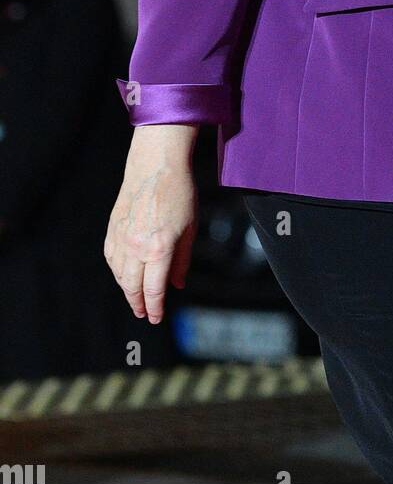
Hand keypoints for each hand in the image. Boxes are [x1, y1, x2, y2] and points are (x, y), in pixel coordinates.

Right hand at [104, 125, 198, 323]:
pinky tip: (122, 274)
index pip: (154, 290)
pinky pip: (111, 258)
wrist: (156, 166)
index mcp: (159, 249)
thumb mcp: (190, 229)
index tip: (155, 318)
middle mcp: (137, 247)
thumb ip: (182, 260)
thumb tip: (178, 284)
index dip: (155, 308)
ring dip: (126, 289)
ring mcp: (122, 238)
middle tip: (143, 313)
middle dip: (138, 303)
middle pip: (132, 286)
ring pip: (119, 274)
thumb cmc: (178, 193)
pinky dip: (116, 271)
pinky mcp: (112, 228)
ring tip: (134, 297)